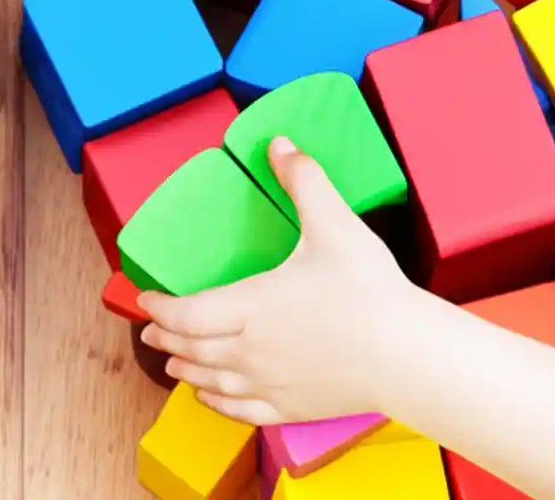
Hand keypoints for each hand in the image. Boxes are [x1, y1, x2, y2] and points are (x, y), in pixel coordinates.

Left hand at [138, 136, 415, 425]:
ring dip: (185, 369)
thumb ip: (303, 182)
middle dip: (165, 337)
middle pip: (190, 348)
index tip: (147, 298)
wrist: (406, 354)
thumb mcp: (335, 225)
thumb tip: (279, 144)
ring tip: (173, 362)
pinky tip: (210, 396)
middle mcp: (249, 351)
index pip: (186, 314)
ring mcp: (267, 384)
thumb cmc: (370, 292)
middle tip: (150, 330)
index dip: (160, 307)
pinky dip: (215, 402)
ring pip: (208, 381)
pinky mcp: (289, 408)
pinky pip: (237, 410)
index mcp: (251, 307)